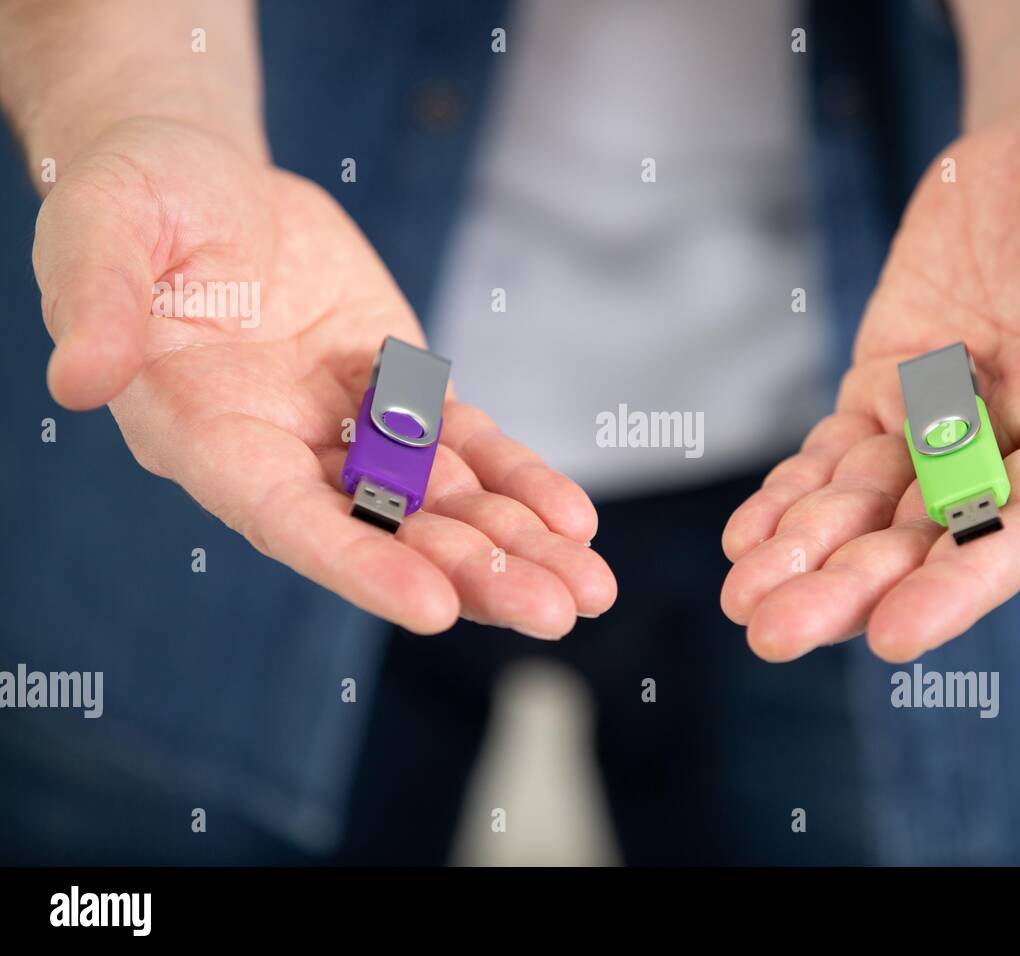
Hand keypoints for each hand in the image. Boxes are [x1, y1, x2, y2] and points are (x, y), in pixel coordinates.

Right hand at [35, 118, 614, 636]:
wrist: (206, 178)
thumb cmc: (136, 200)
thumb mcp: (101, 230)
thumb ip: (96, 303)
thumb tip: (78, 379)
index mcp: (208, 438)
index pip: (288, 522)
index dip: (358, 566)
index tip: (432, 607)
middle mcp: (285, 454)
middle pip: (386, 532)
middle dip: (472, 572)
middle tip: (555, 612)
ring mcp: (349, 429)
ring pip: (441, 503)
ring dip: (516, 545)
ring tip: (588, 587)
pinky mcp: (400, 392)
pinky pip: (467, 447)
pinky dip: (519, 480)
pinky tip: (573, 520)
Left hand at [722, 104, 1019, 661]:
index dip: (963, 582)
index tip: (895, 633)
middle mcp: (1015, 449)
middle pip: (927, 537)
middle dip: (852, 586)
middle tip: (775, 632)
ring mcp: (943, 423)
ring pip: (867, 507)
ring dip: (805, 556)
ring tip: (744, 600)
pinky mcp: (888, 385)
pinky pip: (834, 453)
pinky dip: (791, 494)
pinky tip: (746, 539)